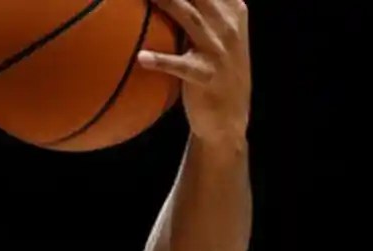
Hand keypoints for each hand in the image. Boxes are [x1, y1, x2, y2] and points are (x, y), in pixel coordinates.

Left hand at [138, 0, 250, 145]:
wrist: (228, 118)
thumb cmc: (210, 70)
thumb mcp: (213, 34)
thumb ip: (196, 10)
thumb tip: (161, 1)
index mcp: (231, 8)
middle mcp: (228, 23)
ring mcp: (219, 49)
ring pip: (190, 18)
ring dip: (166, 2)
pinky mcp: (206, 76)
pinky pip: (181, 66)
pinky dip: (161, 61)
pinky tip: (140, 58)